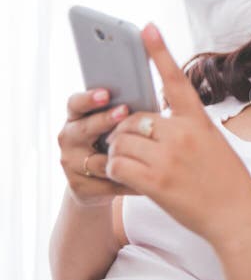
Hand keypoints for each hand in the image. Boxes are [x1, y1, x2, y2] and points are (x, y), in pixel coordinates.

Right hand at [57, 89, 140, 206]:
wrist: (98, 181)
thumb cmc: (113, 142)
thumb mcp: (114, 125)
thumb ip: (125, 112)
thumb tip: (152, 97)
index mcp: (76, 117)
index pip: (75, 104)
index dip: (88, 98)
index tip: (105, 93)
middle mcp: (69, 137)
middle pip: (84, 129)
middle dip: (105, 120)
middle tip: (124, 111)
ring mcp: (70, 162)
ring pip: (96, 160)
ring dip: (119, 157)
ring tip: (141, 150)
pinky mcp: (79, 186)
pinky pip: (106, 183)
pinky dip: (126, 182)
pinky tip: (144, 180)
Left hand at [104, 23, 250, 245]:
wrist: (237, 216)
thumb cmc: (226, 181)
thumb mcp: (213, 143)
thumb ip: (184, 129)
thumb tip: (148, 124)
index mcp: (198, 121)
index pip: (175, 79)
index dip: (159, 51)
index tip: (145, 27)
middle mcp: (184, 135)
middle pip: (134, 119)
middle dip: (125, 133)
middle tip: (129, 147)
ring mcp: (170, 158)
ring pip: (122, 142)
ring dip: (117, 153)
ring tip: (129, 164)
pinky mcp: (156, 183)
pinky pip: (118, 166)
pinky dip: (115, 171)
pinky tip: (126, 178)